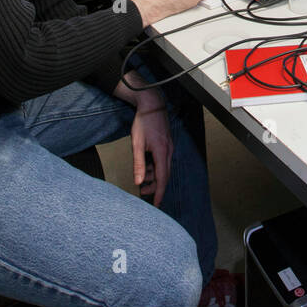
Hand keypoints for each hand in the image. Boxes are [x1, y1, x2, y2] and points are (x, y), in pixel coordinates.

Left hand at [131, 87, 171, 207]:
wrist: (151, 103)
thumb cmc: (144, 120)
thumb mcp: (137, 143)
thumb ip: (138, 163)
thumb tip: (138, 181)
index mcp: (162, 152)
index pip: (162, 178)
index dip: (159, 193)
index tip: (156, 204)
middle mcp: (168, 151)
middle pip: (164, 175)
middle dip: (155, 186)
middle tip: (143, 192)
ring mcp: (168, 147)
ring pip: (163, 167)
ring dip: (153, 175)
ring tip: (141, 177)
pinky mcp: (166, 144)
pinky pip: (162, 160)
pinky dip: (154, 166)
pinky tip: (145, 165)